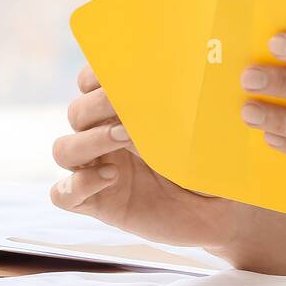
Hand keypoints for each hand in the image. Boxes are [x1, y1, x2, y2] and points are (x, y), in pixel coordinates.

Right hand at [52, 65, 251, 252]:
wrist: (222, 209)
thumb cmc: (209, 162)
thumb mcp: (193, 132)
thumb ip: (165, 115)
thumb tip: (143, 101)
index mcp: (123, 112)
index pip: (87, 85)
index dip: (93, 76)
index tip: (115, 77)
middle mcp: (105, 138)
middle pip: (75, 113)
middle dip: (97, 106)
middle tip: (128, 109)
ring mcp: (99, 170)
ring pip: (64, 150)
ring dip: (88, 140)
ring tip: (124, 138)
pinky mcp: (99, 204)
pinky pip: (64, 195)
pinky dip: (78, 184)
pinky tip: (111, 177)